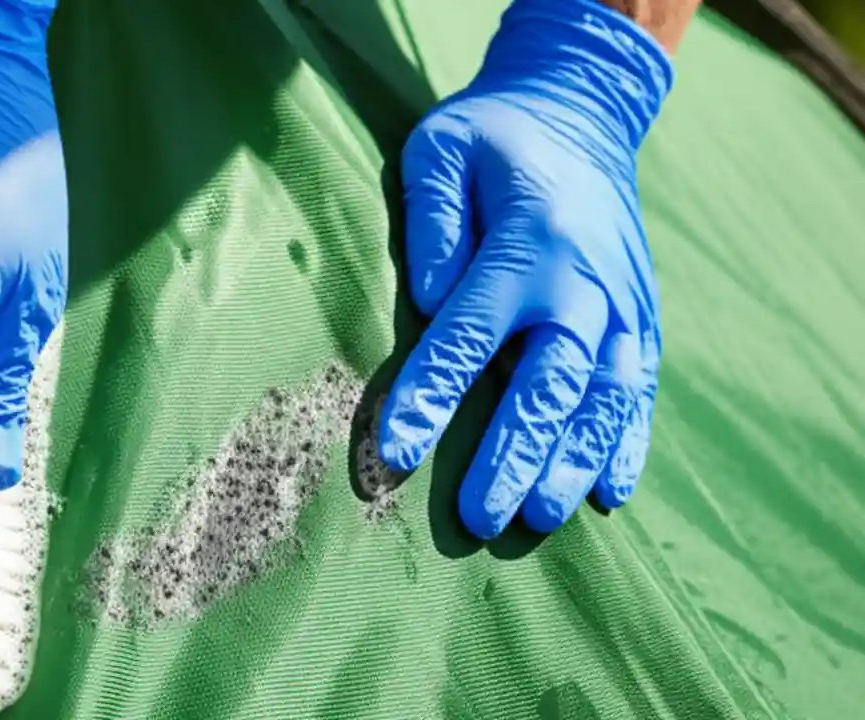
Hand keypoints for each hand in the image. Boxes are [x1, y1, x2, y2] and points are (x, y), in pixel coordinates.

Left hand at [378, 0, 672, 539]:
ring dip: (572, 462)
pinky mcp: (642, 314)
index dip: (430, 398)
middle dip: (514, 455)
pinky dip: (627, 440)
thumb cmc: (493, 138)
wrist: (584, 112)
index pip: (468, 336)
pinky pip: (640, 387)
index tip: (395, 455)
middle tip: (481, 518)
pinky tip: (610, 491)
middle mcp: (583, 283)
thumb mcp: (442, 150)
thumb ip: (433, 219)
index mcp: (529, 243)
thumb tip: (428, 297)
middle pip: (548, 384)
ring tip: (541, 518)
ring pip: (602, 398)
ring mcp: (622, 302)